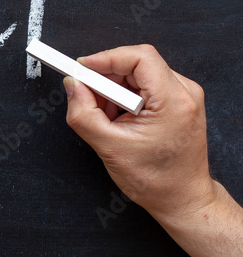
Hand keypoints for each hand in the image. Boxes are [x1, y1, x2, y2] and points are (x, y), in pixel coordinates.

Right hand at [63, 44, 216, 223]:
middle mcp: (185, 93)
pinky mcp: (178, 102)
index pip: (139, 57)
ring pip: (138, 74)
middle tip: (88, 98)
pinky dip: (125, 97)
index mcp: (173, 101)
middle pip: (136, 64)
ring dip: (114, 90)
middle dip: (106, 79)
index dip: (106, 58)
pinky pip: (145, 85)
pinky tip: (120, 120)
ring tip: (108, 118)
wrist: (182, 199)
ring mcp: (184, 97)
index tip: (82, 68)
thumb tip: (72, 84)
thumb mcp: (109, 147)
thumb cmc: (156, 180)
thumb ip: (83, 112)